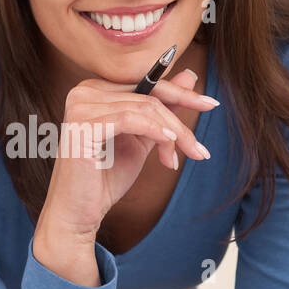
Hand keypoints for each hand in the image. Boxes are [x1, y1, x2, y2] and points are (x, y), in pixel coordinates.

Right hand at [38, 66, 217, 241]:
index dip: (182, 93)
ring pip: (146, 107)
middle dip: (181, 121)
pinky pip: (132, 118)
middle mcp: (84, 91)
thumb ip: (162, 110)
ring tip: (178, 160)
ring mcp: (81, 105)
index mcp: (96, 90)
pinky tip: (169, 148)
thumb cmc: (105, 178)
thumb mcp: (142, 139)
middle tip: (200, 148)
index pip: (147, 83)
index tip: (211, 105)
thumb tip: (190, 76)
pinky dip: (156, 131)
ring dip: (171, 135)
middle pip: (149, 95)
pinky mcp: (83, 123)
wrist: (78, 212)